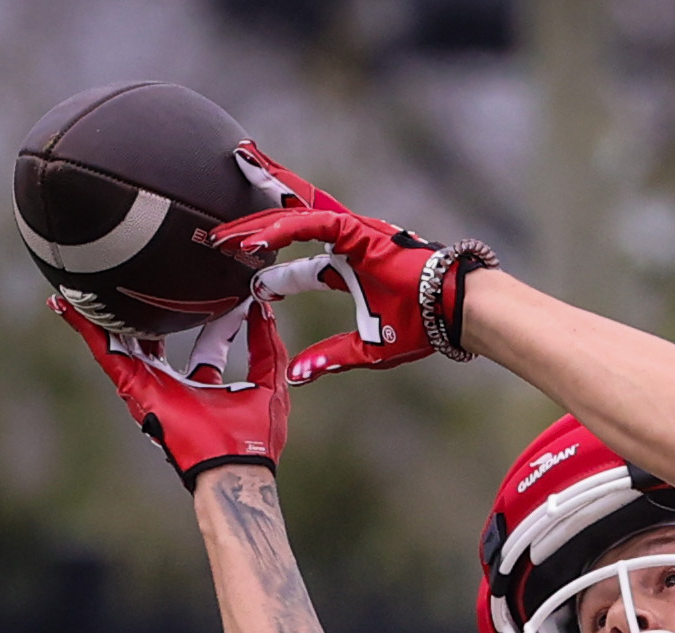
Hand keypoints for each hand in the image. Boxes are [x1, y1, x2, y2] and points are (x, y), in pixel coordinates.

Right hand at [54, 298, 287, 485]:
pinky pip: (103, 350)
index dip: (214, 316)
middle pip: (160, 337)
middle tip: (152, 272)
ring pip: (123, 338)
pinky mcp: (132, 386)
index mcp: (207, 384)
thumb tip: (263, 308)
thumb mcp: (268, 384)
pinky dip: (83, 325)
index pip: (207, 342)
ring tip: (92, 277)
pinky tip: (63, 301)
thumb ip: (267, 346)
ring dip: (107, 310)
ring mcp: (150, 384)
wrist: (234, 470)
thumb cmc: (253, 440)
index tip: (221, 290)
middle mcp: (174, 384)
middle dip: (154, 308)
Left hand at [212, 154, 496, 383]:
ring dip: (257, 213)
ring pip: (292, 213)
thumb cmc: (423, 328)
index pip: (301, 264)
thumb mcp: (367, 349)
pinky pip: (309, 226)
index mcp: (350, 268)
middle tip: (218, 232)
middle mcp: (346, 244)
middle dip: (252, 225)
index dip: (274, 272)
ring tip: (225, 215)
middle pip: (288, 227)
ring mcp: (350, 233)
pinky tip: (255, 239)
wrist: (456, 310)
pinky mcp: (356, 231)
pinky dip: (281, 230)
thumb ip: (331, 358)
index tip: (250, 280)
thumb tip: (298, 378)